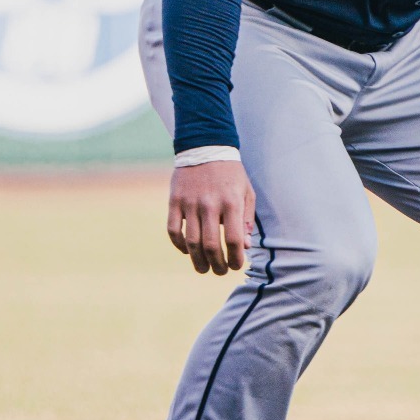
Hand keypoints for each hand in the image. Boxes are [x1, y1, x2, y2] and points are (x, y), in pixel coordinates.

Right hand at [167, 159, 255, 275]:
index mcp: (231, 202)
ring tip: (204, 268)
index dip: (235, 258)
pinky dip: (179, 244)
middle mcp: (210, 204)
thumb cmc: (231, 174)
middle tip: (220, 272)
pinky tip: (187, 250)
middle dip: (217, 265)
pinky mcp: (174, 201)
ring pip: (191, 241)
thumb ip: (247, 219)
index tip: (236, 266)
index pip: (233, 240)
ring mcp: (189, 203)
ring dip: (197, 260)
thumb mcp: (247, 192)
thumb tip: (245, 247)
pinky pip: (173, 230)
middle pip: (211, 245)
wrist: (205, 147)